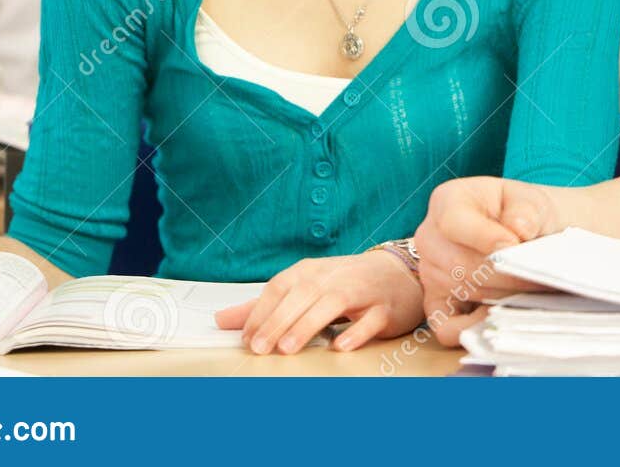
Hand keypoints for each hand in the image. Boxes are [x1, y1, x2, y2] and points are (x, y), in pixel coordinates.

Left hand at [214, 250, 423, 354]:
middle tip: (260, 348)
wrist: (398, 274)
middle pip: (302, 295)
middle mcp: (334, 277)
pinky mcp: (385, 309)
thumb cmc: (345, 283)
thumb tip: (222, 320)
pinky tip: (340, 346)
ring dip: (308, 325)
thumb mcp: (303, 288)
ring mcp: (362, 292)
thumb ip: (264, 306)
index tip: (246, 338)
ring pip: (332, 304)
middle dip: (278, 321)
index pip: (280, 287)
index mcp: (311, 271)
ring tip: (287, 348)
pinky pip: (370, 319)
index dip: (262, 312)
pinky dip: (356, 332)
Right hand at [413, 177, 559, 345]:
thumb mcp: (529, 200)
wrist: (522, 231)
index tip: (513, 246)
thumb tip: (518, 230)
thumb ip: (525, 211)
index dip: (484, 237)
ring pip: (463, 292)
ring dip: (501, 296)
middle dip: (505, 274)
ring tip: (534, 293)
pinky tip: (500, 318)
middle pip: (461, 264)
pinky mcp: (435, 303)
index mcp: (448, 201)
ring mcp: (428, 272)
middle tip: (540, 278)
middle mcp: (429, 237)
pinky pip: (445, 326)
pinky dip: (472, 329)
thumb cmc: (522, 213)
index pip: (454, 222)